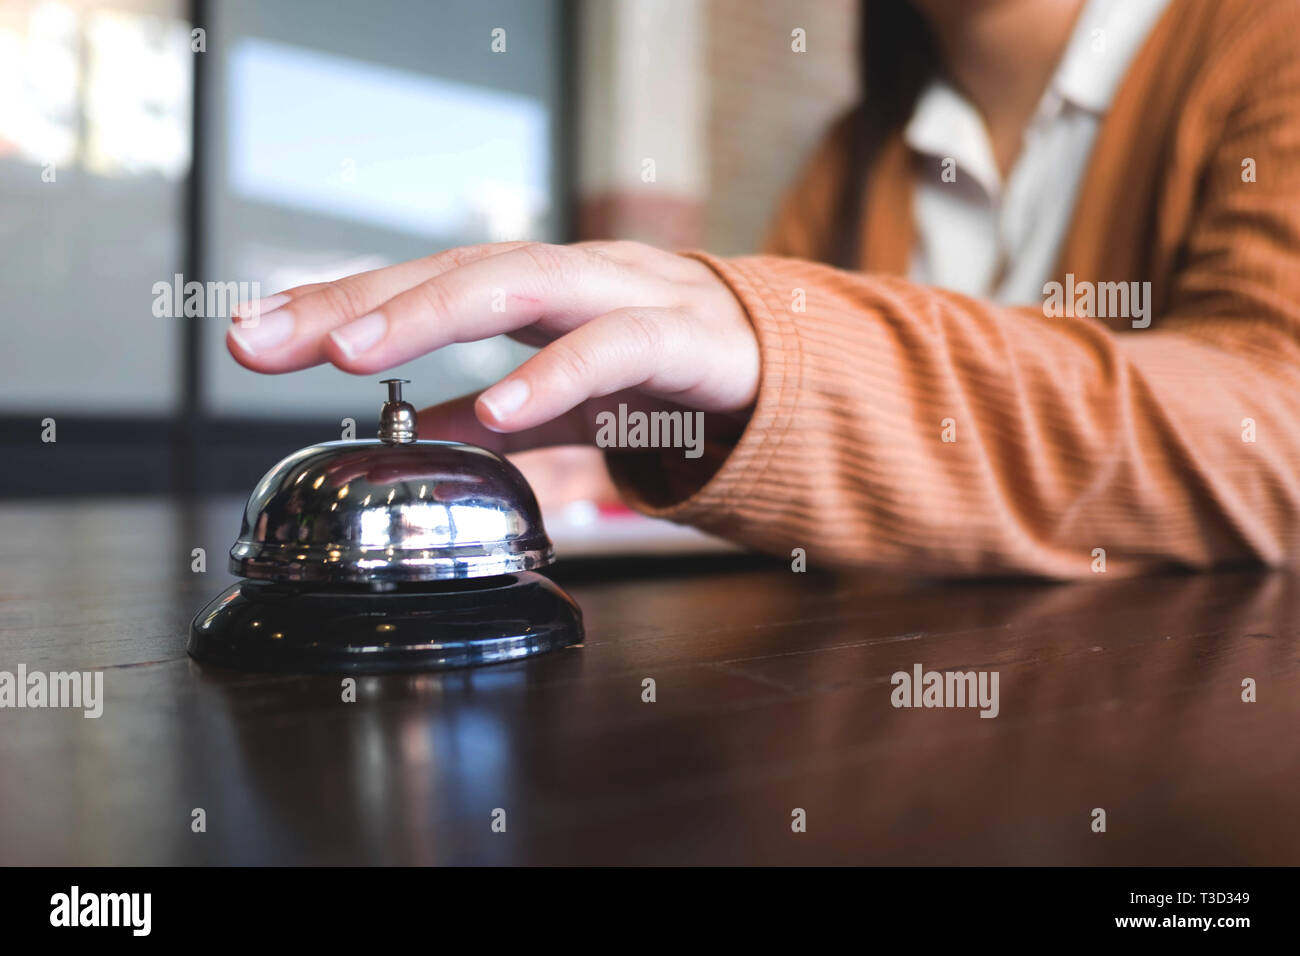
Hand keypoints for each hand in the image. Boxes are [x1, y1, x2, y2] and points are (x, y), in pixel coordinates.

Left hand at [228, 241, 758, 451]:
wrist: (794, 368)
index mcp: (540, 292)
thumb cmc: (676, 372)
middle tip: (271, 339)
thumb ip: (500, 416)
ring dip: (431, 315)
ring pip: (522, 284)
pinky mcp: (685, 336)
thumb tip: (416, 430)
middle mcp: (573, 276)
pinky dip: (553, 376)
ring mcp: (629, 294)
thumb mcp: (569, 404)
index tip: (254, 337)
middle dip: (359, 302)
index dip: (338, 307)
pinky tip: (495, 410)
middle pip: (453, 270)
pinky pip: (614, 348)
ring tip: (350, 353)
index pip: (423, 286)